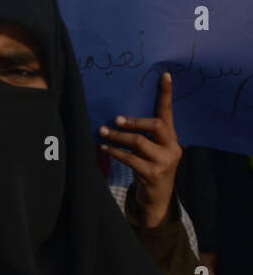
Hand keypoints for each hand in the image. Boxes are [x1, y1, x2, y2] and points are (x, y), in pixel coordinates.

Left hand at [100, 71, 181, 228]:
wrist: (157, 199)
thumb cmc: (148, 168)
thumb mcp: (150, 150)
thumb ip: (142, 134)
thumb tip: (115, 117)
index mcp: (171, 137)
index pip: (168, 112)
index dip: (166, 94)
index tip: (164, 75)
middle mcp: (172, 147)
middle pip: (156, 125)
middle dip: (134, 120)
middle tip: (116, 118)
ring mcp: (165, 161)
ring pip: (139, 142)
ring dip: (118, 136)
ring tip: (102, 131)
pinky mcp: (154, 174)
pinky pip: (131, 158)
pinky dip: (115, 151)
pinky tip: (104, 147)